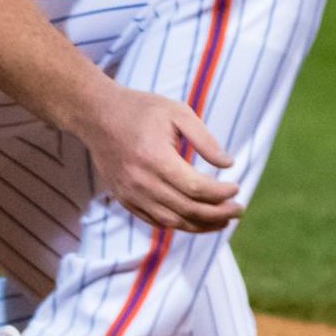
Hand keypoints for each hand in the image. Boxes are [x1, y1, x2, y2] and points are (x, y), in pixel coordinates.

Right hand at [72, 84, 242, 232]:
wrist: (96, 115)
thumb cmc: (141, 110)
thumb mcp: (178, 112)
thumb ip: (205, 139)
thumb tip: (228, 164)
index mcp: (155, 158)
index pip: (195, 188)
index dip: (220, 193)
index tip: (237, 187)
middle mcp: (141, 182)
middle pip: (187, 209)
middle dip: (218, 214)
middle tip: (239, 210)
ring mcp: (130, 194)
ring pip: (172, 221)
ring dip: (201, 225)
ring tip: (223, 222)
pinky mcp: (124, 199)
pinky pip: (155, 221)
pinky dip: (178, 224)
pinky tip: (196, 220)